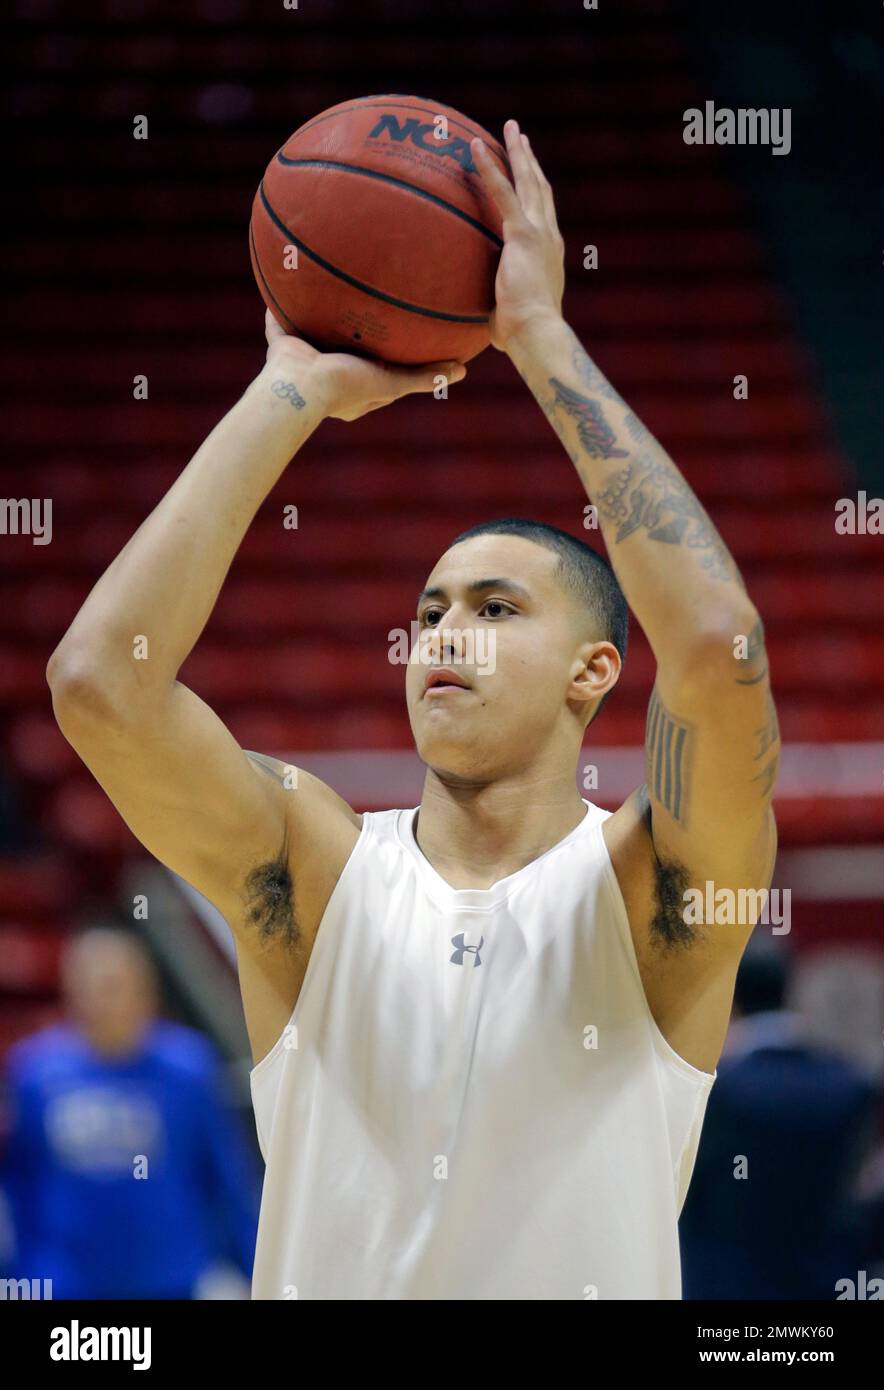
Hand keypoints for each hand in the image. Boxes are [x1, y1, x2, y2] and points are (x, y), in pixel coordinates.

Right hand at [262, 310, 465, 421]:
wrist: (298, 386)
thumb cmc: (344, 388)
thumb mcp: (390, 384)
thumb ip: (422, 377)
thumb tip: (462, 370)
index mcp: (349, 391)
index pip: (374, 373)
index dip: (387, 359)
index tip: (400, 341)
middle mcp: (326, 375)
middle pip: (344, 351)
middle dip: (354, 335)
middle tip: (367, 312)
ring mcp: (303, 361)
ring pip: (316, 335)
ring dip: (323, 318)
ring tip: (333, 291)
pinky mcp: (282, 346)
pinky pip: (282, 322)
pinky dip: (284, 307)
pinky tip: (292, 278)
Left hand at [471, 120, 564, 351]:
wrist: (536, 333)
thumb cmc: (523, 336)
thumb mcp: (511, 316)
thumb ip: (500, 309)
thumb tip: (487, 325)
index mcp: (549, 254)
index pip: (543, 214)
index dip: (536, 192)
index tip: (530, 174)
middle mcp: (549, 237)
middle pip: (540, 189)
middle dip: (530, 161)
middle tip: (521, 137)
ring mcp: (539, 232)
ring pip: (528, 182)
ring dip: (518, 153)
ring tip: (509, 128)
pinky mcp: (523, 234)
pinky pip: (502, 192)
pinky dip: (489, 168)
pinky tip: (475, 147)